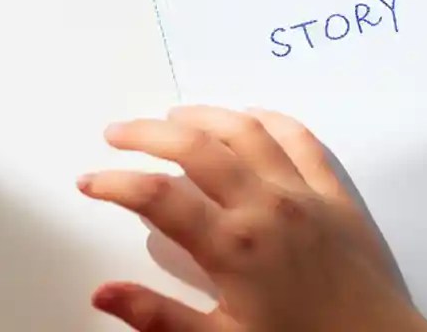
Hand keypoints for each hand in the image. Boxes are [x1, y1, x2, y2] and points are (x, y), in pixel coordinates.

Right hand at [79, 106, 426, 331]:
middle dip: (147, 134)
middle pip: (195, 147)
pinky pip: (300, 139)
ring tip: (171, 117)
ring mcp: (303, 194)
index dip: (116, 183)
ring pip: (244, 131)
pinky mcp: (335, 194)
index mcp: (233, 246)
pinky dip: (269, 120)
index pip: (157, 197)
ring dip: (202, 116)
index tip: (91, 182)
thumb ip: (159, 316)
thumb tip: (103, 294)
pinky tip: (248, 116)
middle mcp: (266, 206)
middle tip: (118, 135)